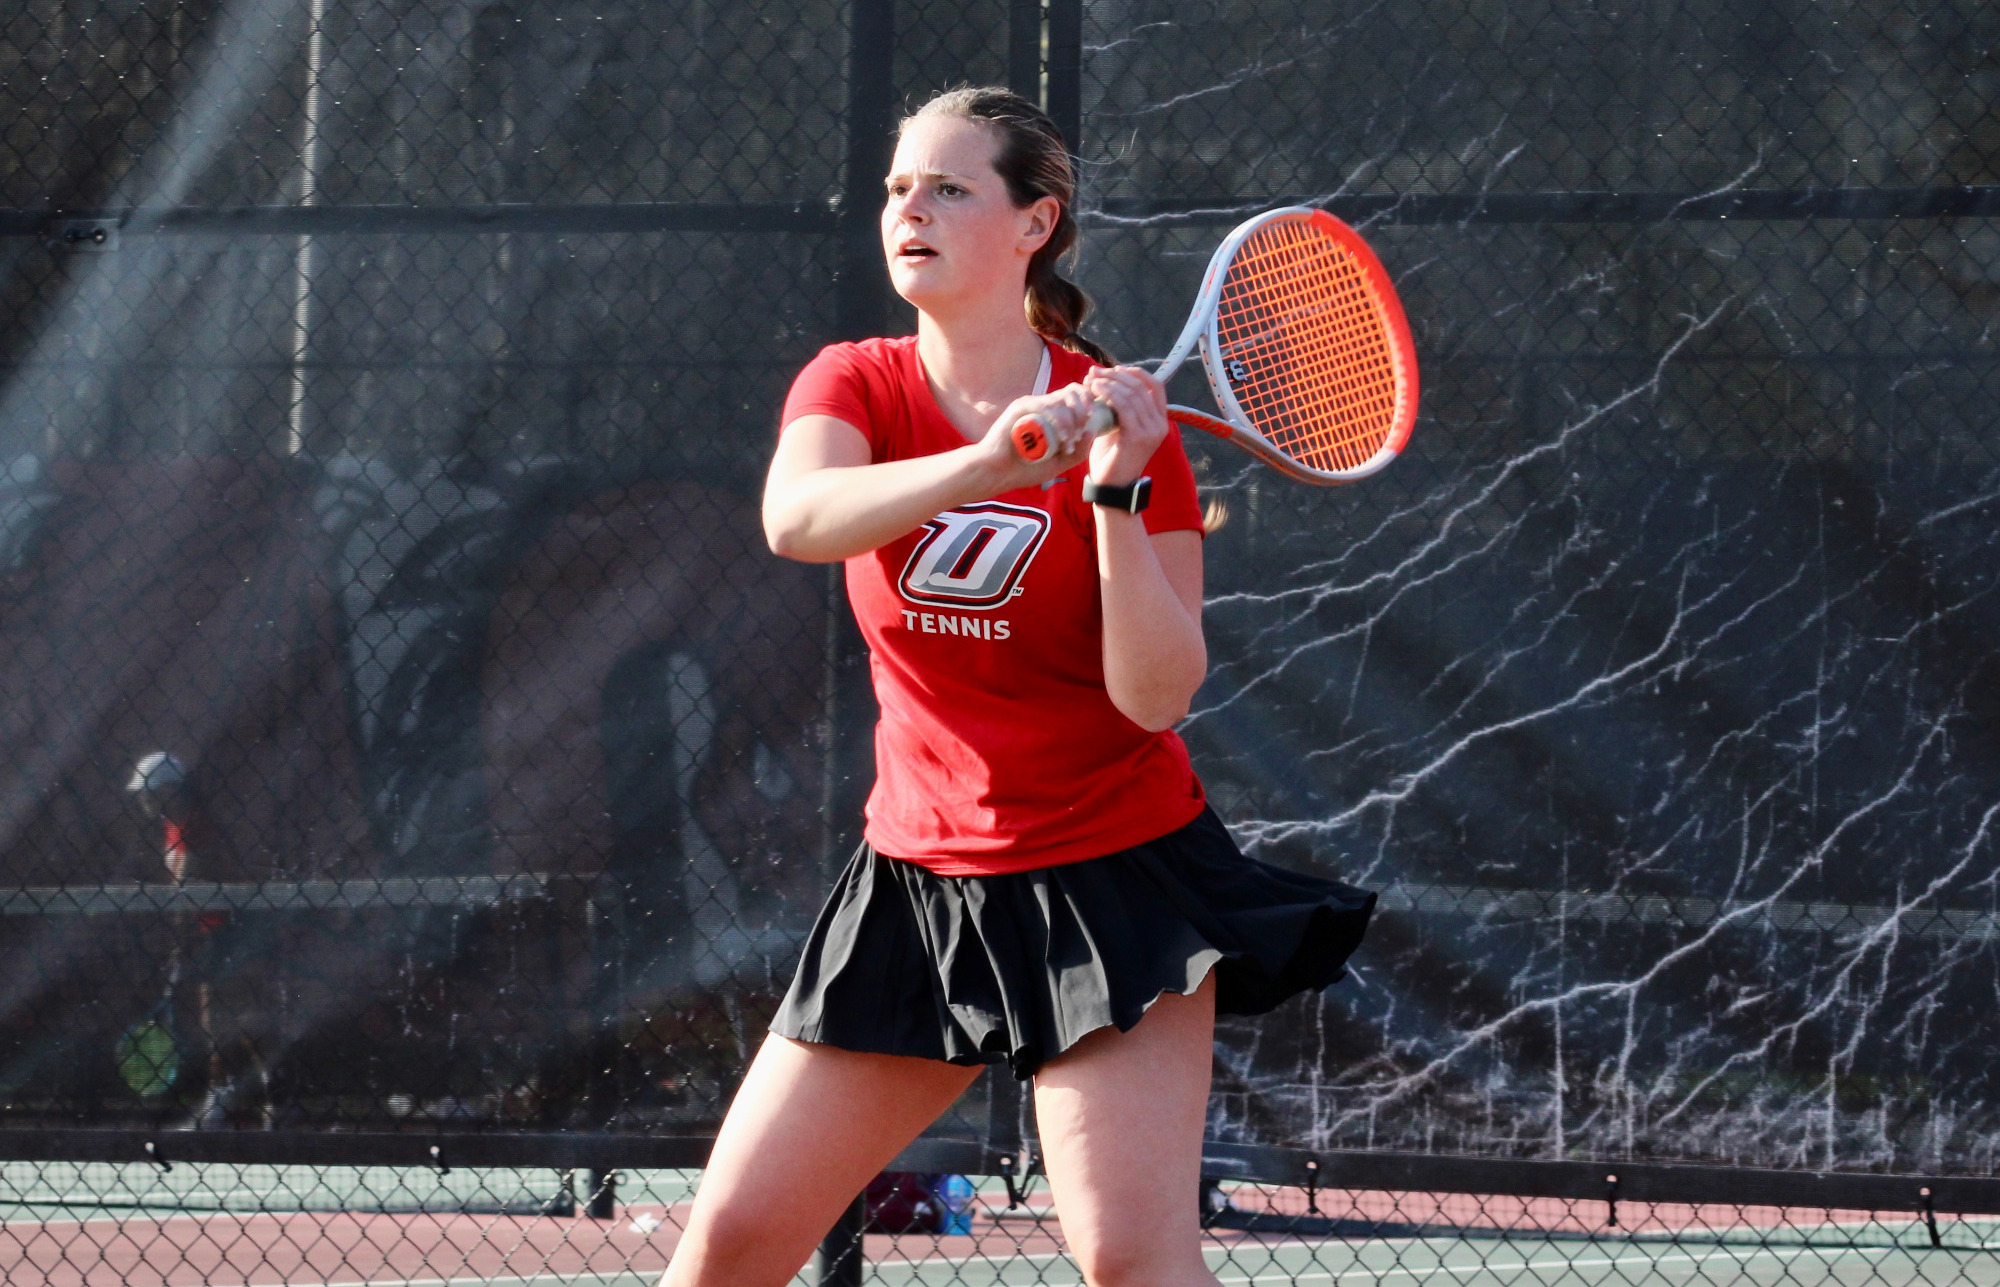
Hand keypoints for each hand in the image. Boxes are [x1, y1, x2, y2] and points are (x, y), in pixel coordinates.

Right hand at [983, 382, 1096, 488]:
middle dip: (1083, 412)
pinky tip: (1060, 439)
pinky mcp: (1019, 408)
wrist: (996, 473)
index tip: (1090, 424)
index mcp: (1051, 413)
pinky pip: (1044, 406)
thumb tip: (1091, 431)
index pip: (1075, 395)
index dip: (1088, 404)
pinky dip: (1058, 422)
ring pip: (1060, 401)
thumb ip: (1078, 451)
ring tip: (1067, 444)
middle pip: (1072, 392)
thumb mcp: (1059, 463)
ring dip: (1070, 422)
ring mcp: (1030, 405)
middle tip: (1080, 433)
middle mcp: (1042, 405)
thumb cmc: (1024, 469)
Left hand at [1082, 366, 1169, 486]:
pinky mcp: (1139, 437)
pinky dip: (1109, 394)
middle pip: (1141, 386)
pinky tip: (1094, 390)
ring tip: (1090, 380)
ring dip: (1109, 382)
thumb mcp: (1119, 427)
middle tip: (1094, 372)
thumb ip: (1122, 408)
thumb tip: (1110, 380)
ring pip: (1132, 394)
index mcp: (1159, 420)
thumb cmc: (1111, 457)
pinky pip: (1124, 407)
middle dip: (1116, 375)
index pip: (1155, 385)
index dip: (1135, 373)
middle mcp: (1160, 424)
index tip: (1113, 369)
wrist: (1111, 487)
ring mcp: (1152, 431)